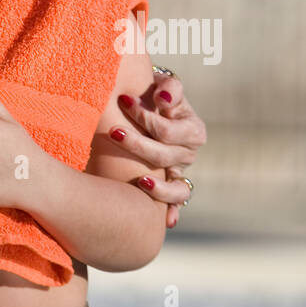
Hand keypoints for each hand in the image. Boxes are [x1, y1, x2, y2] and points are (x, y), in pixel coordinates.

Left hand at [110, 69, 205, 227]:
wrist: (145, 110)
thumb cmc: (151, 94)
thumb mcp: (161, 84)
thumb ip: (168, 85)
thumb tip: (162, 95)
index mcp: (191, 126)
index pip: (170, 128)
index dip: (148, 117)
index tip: (123, 101)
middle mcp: (188, 152)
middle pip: (166, 156)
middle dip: (139, 144)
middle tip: (113, 130)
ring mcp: (180, 173)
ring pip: (179, 189)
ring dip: (159, 188)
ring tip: (139, 180)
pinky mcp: (170, 190)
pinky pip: (176, 206)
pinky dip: (171, 213)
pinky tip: (164, 222)